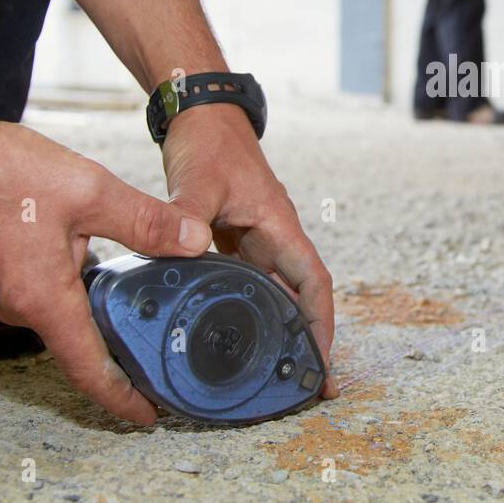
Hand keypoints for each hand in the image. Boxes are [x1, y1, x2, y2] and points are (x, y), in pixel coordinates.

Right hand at [0, 107, 213, 423]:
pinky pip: (35, 288)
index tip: (149, 416)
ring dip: (92, 307)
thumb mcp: (88, 190)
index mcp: (42, 300)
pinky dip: (67, 284)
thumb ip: (145, 221)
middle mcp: (14, 305)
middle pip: (76, 340)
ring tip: (137, 297)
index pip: (88, 369)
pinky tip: (89, 254)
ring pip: (56, 308)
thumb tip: (193, 240)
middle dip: (118, 344)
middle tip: (163, 342)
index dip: (122, 399)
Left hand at [160, 105, 337, 398]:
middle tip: (302, 388)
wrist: (202, 114)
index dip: (320, 326)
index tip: (321, 364)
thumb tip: (181, 247)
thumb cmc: (209, 142)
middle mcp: (275, 238)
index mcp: (279, 227)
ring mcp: (257, 240)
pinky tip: (233, 335)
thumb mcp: (198, 180)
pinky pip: (248, 283)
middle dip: (306, 341)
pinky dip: (248, 310)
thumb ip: (186, 216)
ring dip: (279, 329)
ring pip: (276, 293)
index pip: (313, 285)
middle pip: (300, 298)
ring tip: (271, 374)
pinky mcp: (235, 239)